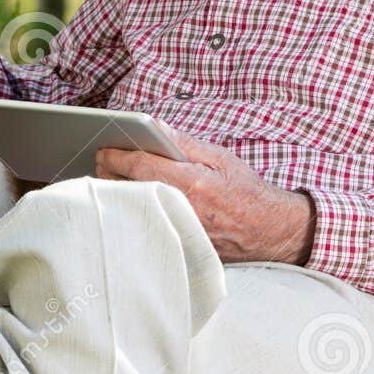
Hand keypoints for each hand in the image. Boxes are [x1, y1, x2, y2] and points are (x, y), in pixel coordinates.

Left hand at [94, 125, 315, 264]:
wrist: (269, 231)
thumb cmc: (247, 192)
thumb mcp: (221, 158)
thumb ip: (185, 143)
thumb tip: (155, 127)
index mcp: (192, 183)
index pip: (141, 166)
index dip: (117, 155)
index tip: (104, 148)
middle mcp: (182, 210)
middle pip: (129, 189)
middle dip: (110, 172)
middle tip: (104, 160)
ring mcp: (178, 231)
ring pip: (134, 209)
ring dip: (119, 192)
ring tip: (112, 177)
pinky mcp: (178, 246)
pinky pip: (146, 225)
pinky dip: (135, 211)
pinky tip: (131, 201)